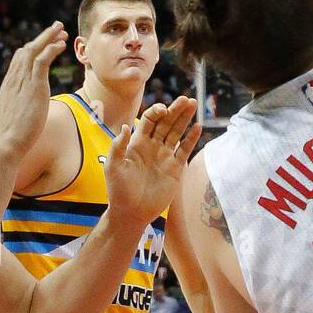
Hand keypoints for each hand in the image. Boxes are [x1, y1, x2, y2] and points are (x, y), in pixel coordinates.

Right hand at [0, 22, 68, 158]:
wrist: (8, 141)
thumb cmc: (12, 134)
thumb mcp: (14, 114)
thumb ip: (19, 105)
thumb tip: (25, 107)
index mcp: (10, 85)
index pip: (20, 60)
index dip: (33, 48)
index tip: (45, 42)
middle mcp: (15, 79)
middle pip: (26, 50)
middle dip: (42, 37)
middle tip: (56, 28)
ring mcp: (23, 82)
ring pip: (33, 51)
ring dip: (48, 38)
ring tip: (61, 30)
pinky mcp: (34, 86)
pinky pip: (41, 61)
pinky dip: (50, 49)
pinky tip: (60, 44)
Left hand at [103, 96, 201, 228]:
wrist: (132, 213)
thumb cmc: (119, 191)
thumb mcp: (114, 168)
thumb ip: (118, 147)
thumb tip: (126, 126)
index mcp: (137, 143)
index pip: (150, 121)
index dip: (157, 111)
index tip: (164, 109)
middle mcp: (152, 146)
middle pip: (166, 123)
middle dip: (176, 110)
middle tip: (187, 99)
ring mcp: (165, 156)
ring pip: (177, 132)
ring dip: (185, 119)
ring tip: (194, 104)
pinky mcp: (175, 168)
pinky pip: (185, 149)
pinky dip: (191, 138)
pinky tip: (198, 127)